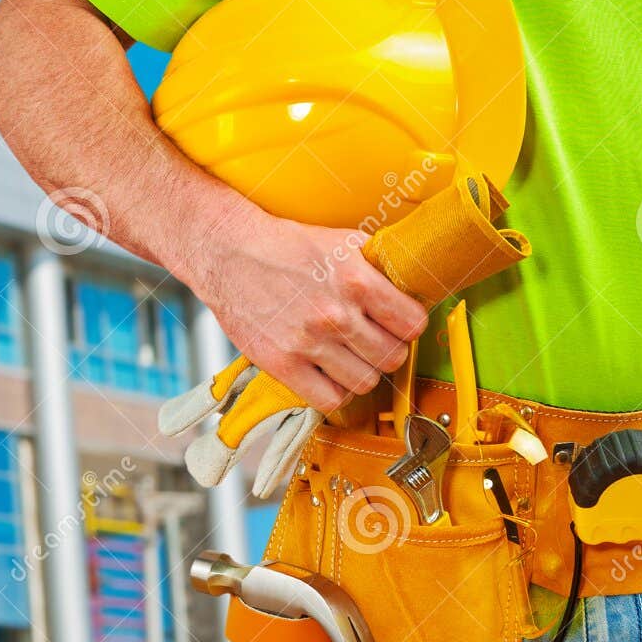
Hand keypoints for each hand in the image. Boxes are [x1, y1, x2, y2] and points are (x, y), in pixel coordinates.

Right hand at [179, 200, 426, 412]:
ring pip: (365, 382)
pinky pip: (329, 399)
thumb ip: (377, 267)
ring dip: (362, 372)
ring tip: (350, 358)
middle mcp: (335, 314)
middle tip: (373, 341)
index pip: (413, 324)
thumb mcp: (341, 242)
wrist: (228, 253)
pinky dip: (334, 392)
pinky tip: (328, 374)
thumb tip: (412, 288)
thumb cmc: (284, 246)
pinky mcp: (282, 363)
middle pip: (393, 357)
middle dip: (388, 350)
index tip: (399, 325)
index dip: (409, 326)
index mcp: (356, 280)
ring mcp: (308, 342)